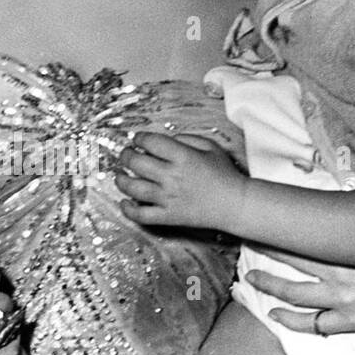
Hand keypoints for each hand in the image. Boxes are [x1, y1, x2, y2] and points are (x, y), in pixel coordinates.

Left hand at [115, 131, 243, 229]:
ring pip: (133, 188)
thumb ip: (187, 138)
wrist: (235, 204)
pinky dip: (128, 210)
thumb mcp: (210, 146)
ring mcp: (168, 198)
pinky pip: (141, 215)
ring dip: (121, 180)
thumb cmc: (225, 174)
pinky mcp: (168, 216)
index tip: (137, 139)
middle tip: (126, 154)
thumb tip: (164, 140)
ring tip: (119, 175)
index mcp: (183, 157)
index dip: (139, 138)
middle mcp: (172, 176)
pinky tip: (124, 202)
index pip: (151, 142)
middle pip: (136, 163)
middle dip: (126, 155)